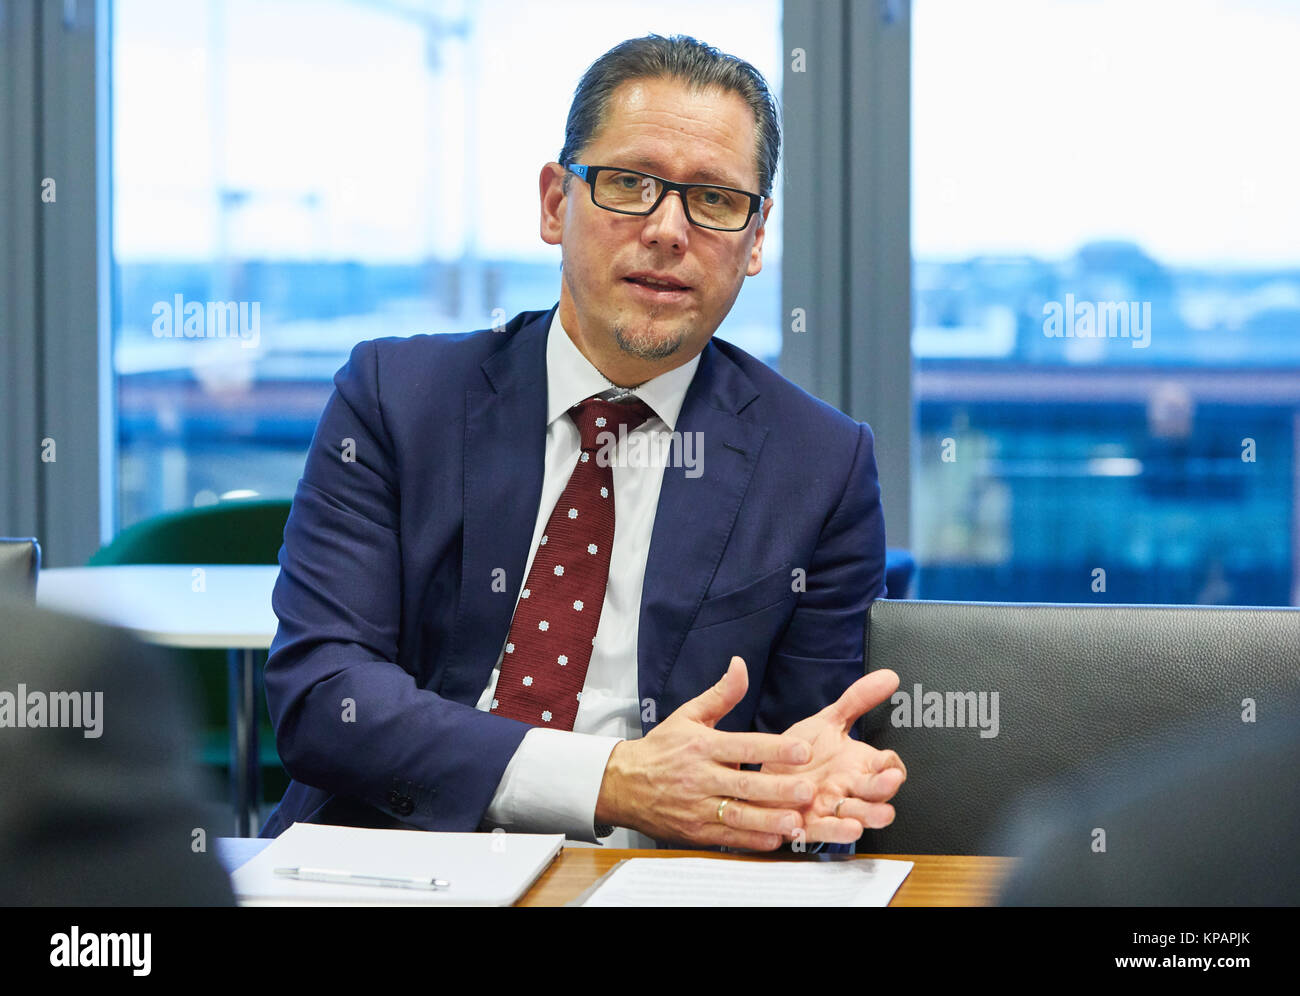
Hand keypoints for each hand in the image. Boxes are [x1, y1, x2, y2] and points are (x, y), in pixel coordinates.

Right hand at [595, 656, 819, 849]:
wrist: (621, 784)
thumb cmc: (661, 749)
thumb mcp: (688, 715)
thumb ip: (721, 694)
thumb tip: (741, 665)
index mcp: (702, 745)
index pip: (743, 745)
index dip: (774, 748)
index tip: (802, 751)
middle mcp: (700, 777)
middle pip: (744, 784)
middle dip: (778, 789)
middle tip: (808, 790)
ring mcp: (697, 807)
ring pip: (738, 815)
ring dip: (768, 821)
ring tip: (796, 822)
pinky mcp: (694, 831)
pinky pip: (727, 837)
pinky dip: (751, 841)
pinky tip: (774, 841)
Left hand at [760, 667, 906, 843]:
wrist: (764, 778)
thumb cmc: (799, 753)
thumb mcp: (828, 720)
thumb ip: (858, 699)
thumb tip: (889, 676)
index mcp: (858, 764)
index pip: (886, 766)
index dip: (891, 766)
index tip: (892, 764)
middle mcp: (848, 788)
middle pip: (875, 792)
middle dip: (884, 788)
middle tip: (889, 782)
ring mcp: (831, 808)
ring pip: (856, 815)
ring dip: (868, 816)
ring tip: (876, 814)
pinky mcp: (809, 825)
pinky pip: (826, 831)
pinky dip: (836, 831)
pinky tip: (845, 827)